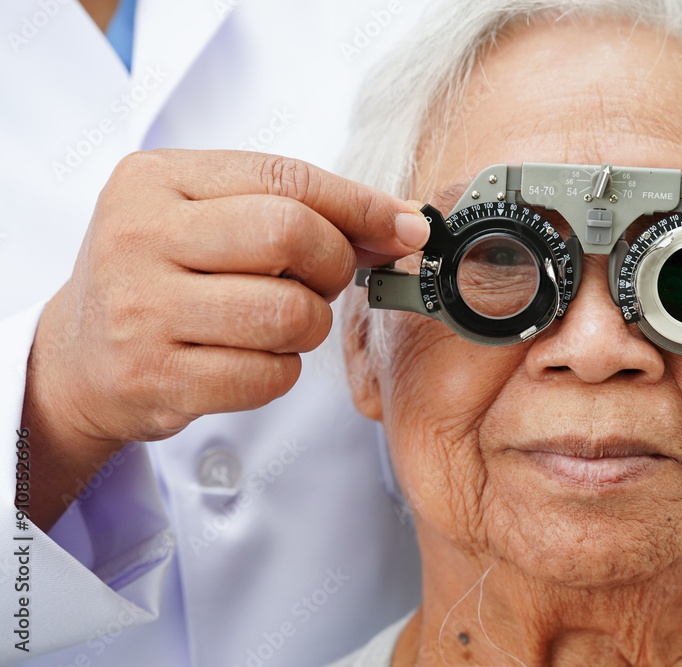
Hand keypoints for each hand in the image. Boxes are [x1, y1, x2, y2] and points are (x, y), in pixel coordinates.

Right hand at [22, 149, 427, 528]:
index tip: (404, 227)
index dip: (359, 205)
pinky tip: (252, 357)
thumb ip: (297, 208)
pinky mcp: (155, 378)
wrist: (79, 356)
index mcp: (156, 180)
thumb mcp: (207, 218)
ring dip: (308, 324)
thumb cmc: (162, 276)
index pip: (284, 179)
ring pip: (288, 313)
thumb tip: (402, 225)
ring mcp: (141, 311)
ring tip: (279, 321)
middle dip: (332, 264)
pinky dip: (282, 370)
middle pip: (290, 236)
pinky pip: (270, 375)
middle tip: (319, 280)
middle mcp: (138, 237)